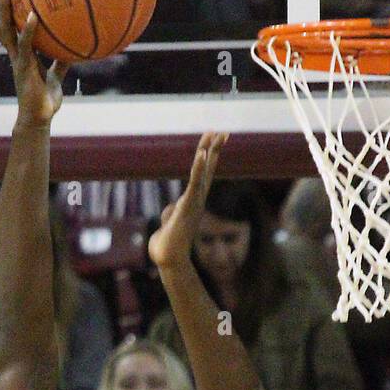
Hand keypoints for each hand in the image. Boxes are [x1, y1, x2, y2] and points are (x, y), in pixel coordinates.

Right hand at [0, 0, 67, 127]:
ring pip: (6, 30)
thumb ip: (60, 61)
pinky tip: (33, 14)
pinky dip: (29, 29)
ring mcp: (18, 60)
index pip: (7, 28)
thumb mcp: (55, 77)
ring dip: (2, 10)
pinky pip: (26, 45)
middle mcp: (15, 55)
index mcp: (20, 54)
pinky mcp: (24, 68)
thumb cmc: (45, 100)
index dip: (1, 12)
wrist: (40, 119)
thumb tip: (72, 49)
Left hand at [148, 132, 227, 270]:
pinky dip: (199, 168)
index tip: (216, 139)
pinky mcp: (187, 205)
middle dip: (214, 149)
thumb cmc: (168, 243)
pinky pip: (194, 182)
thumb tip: (172, 210)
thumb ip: (172, 211)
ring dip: (208, 152)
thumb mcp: (170, 222)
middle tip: (222, 131)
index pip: (203, 174)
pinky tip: (202, 154)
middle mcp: (196, 199)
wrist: (168, 258)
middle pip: (207, 169)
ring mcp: (193, 201)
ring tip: (214, 135)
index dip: (209, 156)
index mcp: (193, 200)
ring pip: (202, 172)